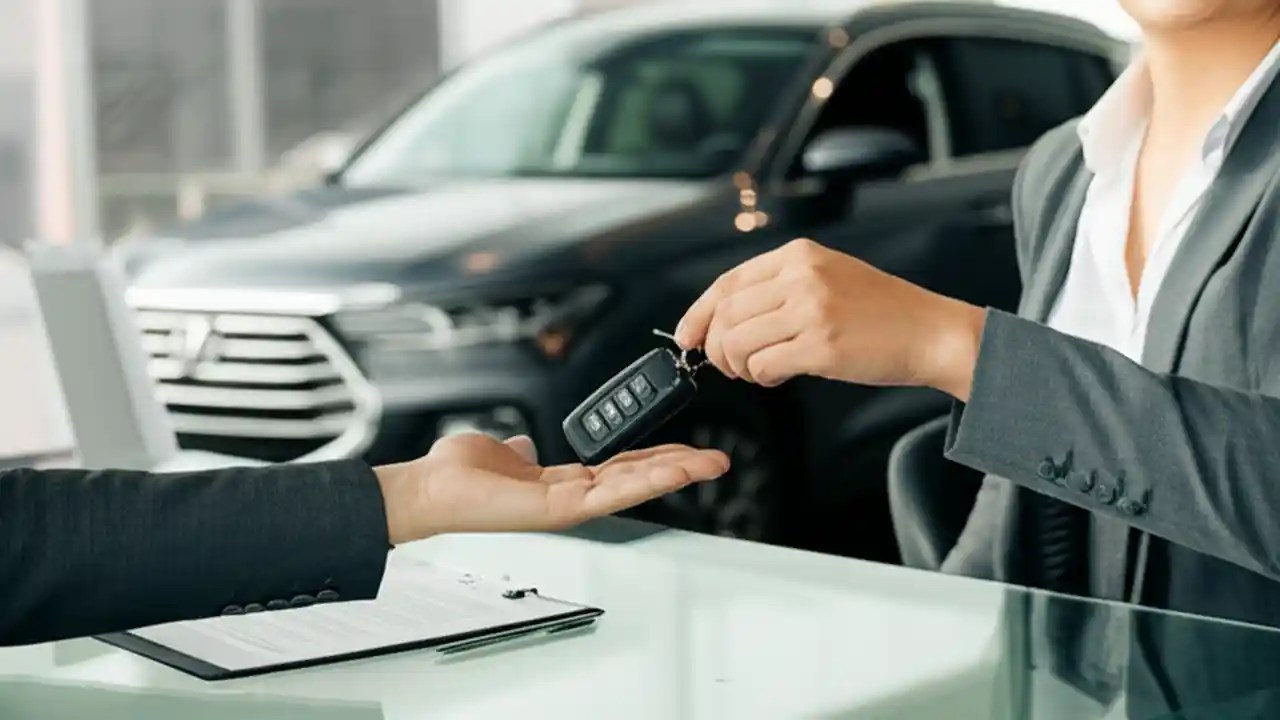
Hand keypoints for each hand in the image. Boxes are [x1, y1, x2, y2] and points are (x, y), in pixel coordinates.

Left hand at [374, 434, 728, 544]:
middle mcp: (568, 496)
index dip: (654, 460)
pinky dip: (645, 482)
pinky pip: (610, 494)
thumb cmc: (454, 476)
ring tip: (709, 465)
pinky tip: (672, 471)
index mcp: (559, 482)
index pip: (618, 469)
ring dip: (674, 475)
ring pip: (632, 489)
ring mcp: (567, 506)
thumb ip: (517, 448)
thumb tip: (521, 443)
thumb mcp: (498, 450)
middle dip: (678, 468)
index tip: (684, 450)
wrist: (427, 489)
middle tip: (716, 461)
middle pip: (635, 479)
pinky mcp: (559, 510)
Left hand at [675, 238, 984, 396]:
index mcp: (800, 255)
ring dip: (738, 366)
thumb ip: (781, 288)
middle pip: (727, 314)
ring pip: (739, 342)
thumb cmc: (882, 313)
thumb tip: (724, 318)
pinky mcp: (822, 346)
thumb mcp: (829, 276)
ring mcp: (812, 310)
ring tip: (757, 372)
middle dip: (716, 347)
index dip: (699, 313)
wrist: (932, 332)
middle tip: (728, 365)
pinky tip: (778, 377)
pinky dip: (762, 377)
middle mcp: (803, 277)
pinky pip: (765, 366)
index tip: (687, 336)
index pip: (728, 282)